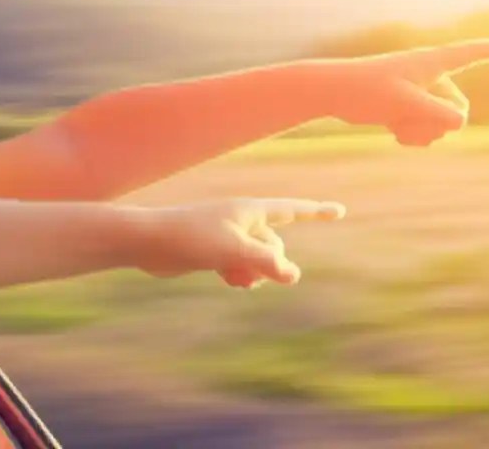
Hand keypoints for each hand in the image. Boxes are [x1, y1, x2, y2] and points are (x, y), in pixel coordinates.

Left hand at [133, 197, 344, 287]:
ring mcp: (228, 236)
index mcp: (249, 210)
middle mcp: (242, 220)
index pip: (292, 209)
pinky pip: (242, 267)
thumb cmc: (190, 238)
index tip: (339, 210)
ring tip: (233, 277)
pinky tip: (227, 280)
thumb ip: (267, 262)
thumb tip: (293, 275)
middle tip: (243, 268)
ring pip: (259, 260)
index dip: (317, 212)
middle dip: (268, 264)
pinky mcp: (214, 252)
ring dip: (254, 274)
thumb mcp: (235, 251)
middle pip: (275, 246)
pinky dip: (240, 276)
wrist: (149, 242)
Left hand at [317, 39, 488, 145]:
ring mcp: (420, 94)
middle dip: (439, 121)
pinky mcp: (408, 109)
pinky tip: (394, 132)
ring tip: (396, 123)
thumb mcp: (406, 103)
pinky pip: (426, 131)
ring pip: (442, 124)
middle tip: (409, 118)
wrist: (331, 94)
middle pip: (459, 108)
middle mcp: (430, 76)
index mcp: (432, 62)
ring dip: (422, 131)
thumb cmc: (366, 90)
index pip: (470, 53)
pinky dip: (413, 136)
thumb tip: (460, 122)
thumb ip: (439, 113)